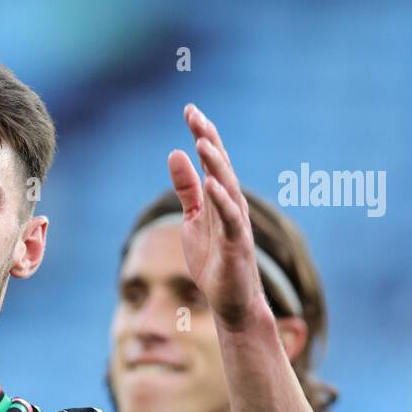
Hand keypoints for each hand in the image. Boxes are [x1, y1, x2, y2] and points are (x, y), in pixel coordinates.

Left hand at [167, 104, 265, 328]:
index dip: (202, 134)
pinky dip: (222, 199)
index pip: (210, 160)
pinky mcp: (237, 244)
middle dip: (208, 139)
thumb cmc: (214, 261)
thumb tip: (175, 154)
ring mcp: (236, 224)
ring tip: (201, 140)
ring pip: (228, 187)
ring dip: (216, 163)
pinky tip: (210, 183)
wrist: (231, 301)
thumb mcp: (193, 220)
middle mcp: (231, 205)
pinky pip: (230, 218)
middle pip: (220, 166)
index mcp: (219, 198)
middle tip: (195, 114)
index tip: (190, 109)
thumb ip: (186, 189)